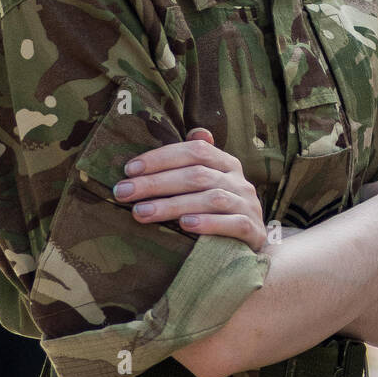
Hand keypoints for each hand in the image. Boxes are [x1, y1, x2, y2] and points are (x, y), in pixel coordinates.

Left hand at [112, 127, 268, 252]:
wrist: (249, 245)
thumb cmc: (220, 211)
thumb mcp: (210, 183)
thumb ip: (198, 161)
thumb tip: (196, 131)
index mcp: (227, 163)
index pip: (195, 150)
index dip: (162, 157)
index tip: (129, 170)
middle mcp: (240, 181)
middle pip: (197, 175)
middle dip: (156, 183)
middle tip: (123, 193)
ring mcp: (249, 206)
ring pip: (211, 199)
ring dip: (172, 205)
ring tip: (141, 212)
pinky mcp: (254, 231)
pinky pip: (233, 224)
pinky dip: (208, 223)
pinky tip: (185, 225)